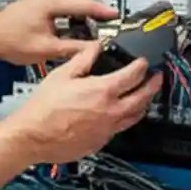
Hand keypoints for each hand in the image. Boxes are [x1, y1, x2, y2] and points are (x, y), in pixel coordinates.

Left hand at [0, 0, 117, 64]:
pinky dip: (68, 5)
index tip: (115, 15)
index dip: (103, 11)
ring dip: (79, 1)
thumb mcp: (46, 49)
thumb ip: (73, 48)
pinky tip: (67, 21)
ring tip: (86, 19)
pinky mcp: (35, 1)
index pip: (85, 4)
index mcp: (52, 3)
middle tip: (100, 14)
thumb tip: (91, 49)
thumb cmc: (9, 39)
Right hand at [8, 42, 162, 162]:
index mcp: (102, 91)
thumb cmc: (43, 109)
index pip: (132, 75)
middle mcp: (110, 112)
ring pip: (135, 116)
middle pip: (142, 97)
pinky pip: (120, 128)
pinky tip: (122, 115)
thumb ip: (83, 59)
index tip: (143, 62)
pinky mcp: (101, 142)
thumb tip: (95, 47)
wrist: (32, 137)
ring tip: (146, 97)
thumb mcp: (62, 74)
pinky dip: (126, 119)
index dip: (141, 66)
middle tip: (157, 79)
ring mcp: (107, 129)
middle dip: (152, 86)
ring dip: (144, 104)